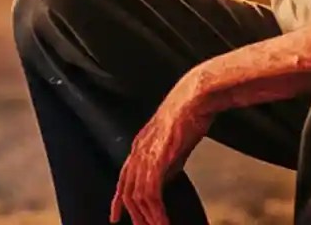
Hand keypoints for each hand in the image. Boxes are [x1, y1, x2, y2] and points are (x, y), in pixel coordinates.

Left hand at [110, 71, 212, 224]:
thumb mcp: (174, 144)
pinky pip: (151, 192)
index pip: (123, 178)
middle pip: (127, 191)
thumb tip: (164, 180)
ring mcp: (146, 155)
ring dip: (147, 217)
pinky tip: (163, 221)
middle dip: (134, 214)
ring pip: (137, 196)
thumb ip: (166, 162)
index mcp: (139, 146)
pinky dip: (156, 211)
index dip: (118, 199)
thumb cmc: (188, 115)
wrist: (194, 98)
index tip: (116, 216)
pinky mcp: (157, 159)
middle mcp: (137, 151)